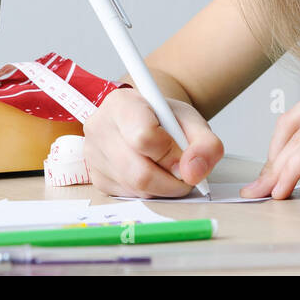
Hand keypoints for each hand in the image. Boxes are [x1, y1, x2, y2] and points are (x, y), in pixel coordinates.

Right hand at [83, 90, 223, 197]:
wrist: (149, 118)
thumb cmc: (166, 118)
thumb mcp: (192, 121)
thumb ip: (205, 143)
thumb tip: (194, 173)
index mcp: (121, 103)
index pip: (143, 136)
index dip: (171, 153)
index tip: (185, 156)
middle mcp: (100, 128)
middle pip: (139, 171)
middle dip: (171, 180)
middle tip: (185, 173)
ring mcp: (94, 155)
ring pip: (136, 188)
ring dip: (163, 187)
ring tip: (170, 169)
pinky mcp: (97, 178)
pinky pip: (130, 195)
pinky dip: (150, 191)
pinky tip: (154, 173)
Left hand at [240, 74, 299, 198]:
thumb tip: (294, 165)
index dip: (282, 149)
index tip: (270, 176)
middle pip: (292, 124)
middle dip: (274, 159)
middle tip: (261, 186)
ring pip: (297, 138)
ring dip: (279, 169)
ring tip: (268, 192)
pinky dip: (292, 171)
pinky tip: (284, 188)